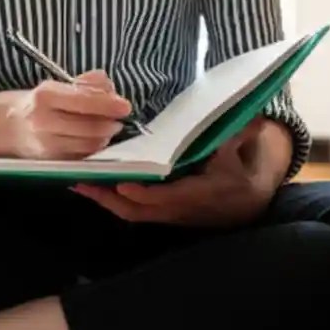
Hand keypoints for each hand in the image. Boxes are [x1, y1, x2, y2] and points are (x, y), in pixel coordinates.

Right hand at [5, 70, 134, 159]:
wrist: (6, 127)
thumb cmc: (36, 103)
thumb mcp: (57, 85)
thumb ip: (86, 83)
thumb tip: (109, 87)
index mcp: (45, 96)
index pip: (85, 101)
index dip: (109, 104)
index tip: (125, 106)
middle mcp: (44, 122)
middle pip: (90, 127)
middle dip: (110, 123)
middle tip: (118, 118)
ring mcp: (46, 145)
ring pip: (89, 145)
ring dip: (104, 137)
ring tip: (107, 128)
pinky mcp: (51, 161)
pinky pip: (82, 156)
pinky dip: (93, 148)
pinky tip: (94, 139)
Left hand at [72, 117, 290, 227]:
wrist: (250, 201)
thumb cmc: (242, 169)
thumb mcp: (242, 149)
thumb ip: (237, 133)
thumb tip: (240, 114)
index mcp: (202, 194)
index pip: (168, 198)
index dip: (144, 193)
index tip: (122, 182)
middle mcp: (181, 209)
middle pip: (139, 210)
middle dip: (110, 199)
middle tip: (83, 181)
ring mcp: (170, 214)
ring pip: (132, 212)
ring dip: (105, 199)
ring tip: (79, 181)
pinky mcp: (162, 214)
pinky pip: (134, 210)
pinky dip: (113, 199)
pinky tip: (94, 184)